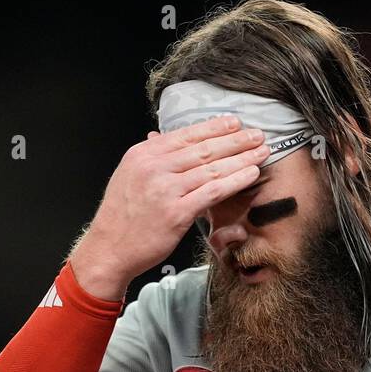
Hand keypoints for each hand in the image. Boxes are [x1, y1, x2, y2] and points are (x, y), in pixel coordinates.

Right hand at [70, 115, 269, 298]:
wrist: (109, 248)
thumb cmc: (121, 216)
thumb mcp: (130, 175)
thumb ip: (151, 158)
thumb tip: (162, 137)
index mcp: (144, 154)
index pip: (186, 134)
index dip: (214, 127)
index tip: (235, 122)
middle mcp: (154, 167)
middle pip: (203, 149)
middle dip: (235, 140)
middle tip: (258, 134)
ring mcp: (166, 189)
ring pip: (212, 168)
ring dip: (241, 158)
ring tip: (261, 152)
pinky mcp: (176, 212)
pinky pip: (212, 192)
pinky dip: (234, 181)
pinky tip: (250, 175)